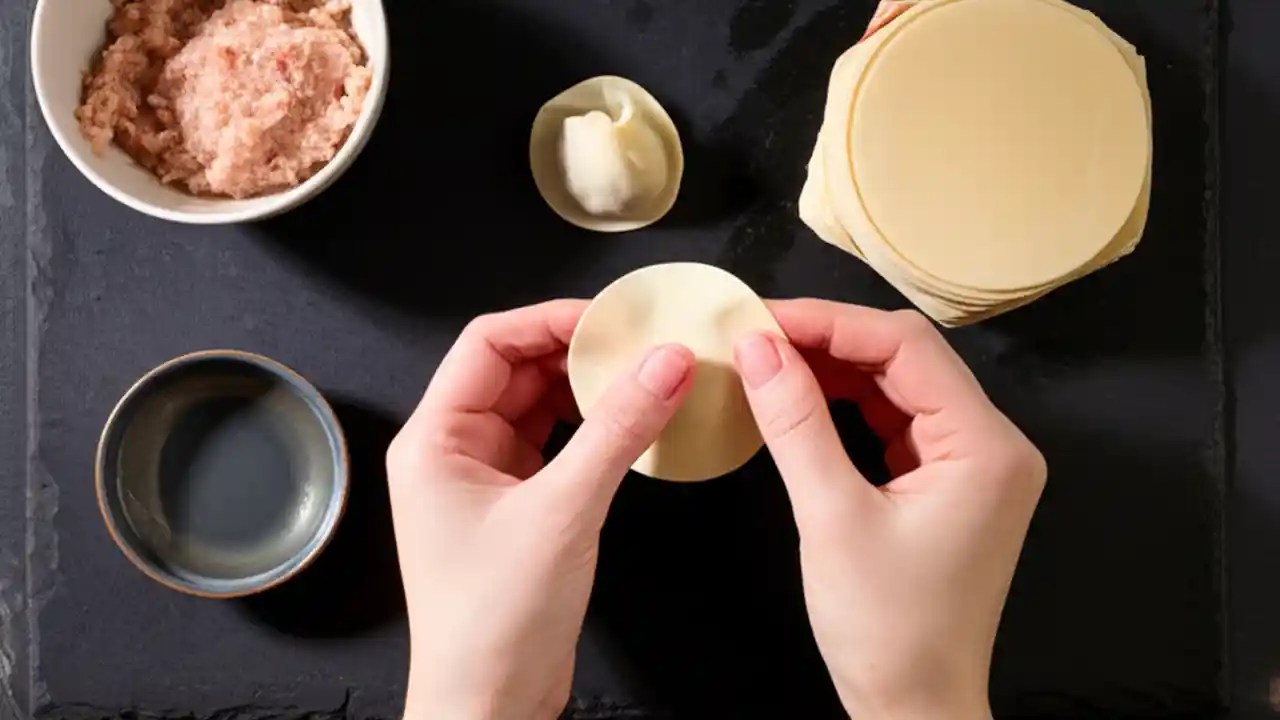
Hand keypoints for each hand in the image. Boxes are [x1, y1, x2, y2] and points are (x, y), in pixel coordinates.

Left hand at [387, 301, 693, 719]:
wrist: (488, 704)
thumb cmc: (495, 619)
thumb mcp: (563, 511)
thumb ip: (618, 430)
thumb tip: (667, 362)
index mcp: (434, 438)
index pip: (488, 343)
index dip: (550, 320)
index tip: (612, 319)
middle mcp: (452, 451)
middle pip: (516, 370)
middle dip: (577, 353)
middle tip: (642, 343)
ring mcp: (483, 480)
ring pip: (538, 407)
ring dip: (588, 390)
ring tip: (644, 377)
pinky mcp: (515, 508)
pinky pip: (554, 445)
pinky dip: (591, 429)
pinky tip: (630, 424)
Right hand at [733, 301, 1045, 719]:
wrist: (915, 708)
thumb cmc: (887, 630)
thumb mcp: (831, 517)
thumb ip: (796, 424)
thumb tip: (757, 348)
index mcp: (987, 447)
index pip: (906, 347)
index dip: (830, 323)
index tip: (762, 319)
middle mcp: (994, 446)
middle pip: (907, 359)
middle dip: (830, 341)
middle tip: (757, 336)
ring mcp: (974, 465)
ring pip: (899, 386)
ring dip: (835, 370)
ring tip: (768, 360)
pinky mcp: (949, 484)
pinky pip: (896, 422)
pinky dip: (848, 406)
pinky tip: (800, 397)